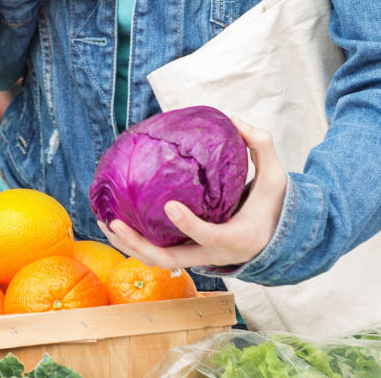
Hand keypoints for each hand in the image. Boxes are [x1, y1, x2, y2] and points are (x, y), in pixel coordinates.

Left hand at [98, 119, 287, 271]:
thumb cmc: (273, 209)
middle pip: (170, 260)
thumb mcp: (276, 179)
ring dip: (128, 246)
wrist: (276, 243)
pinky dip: (135, 242)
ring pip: (158, 261)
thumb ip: (261, 147)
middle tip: (115, 222)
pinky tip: (114, 222)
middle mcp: (212, 254)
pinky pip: (158, 253)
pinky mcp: (188, 253)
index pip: (207, 235)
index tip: (170, 206)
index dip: (188, 224)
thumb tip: (236, 120)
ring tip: (104, 222)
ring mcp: (197, 257)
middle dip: (138, 244)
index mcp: (234, 237)